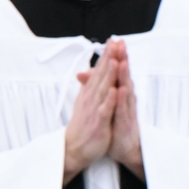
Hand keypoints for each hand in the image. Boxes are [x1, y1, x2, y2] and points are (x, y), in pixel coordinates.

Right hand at [63, 45, 119, 183]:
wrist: (73, 148)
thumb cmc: (82, 125)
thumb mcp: (84, 103)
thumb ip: (88, 87)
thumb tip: (86, 72)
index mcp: (89, 93)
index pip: (99, 70)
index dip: (106, 55)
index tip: (113, 40)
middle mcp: (90, 98)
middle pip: (101, 75)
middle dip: (108, 58)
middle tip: (115, 42)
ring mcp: (94, 110)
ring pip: (103, 89)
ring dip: (109, 74)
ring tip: (115, 59)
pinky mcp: (98, 123)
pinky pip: (104, 110)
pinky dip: (109, 100)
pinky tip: (115, 90)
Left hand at [107, 41, 143, 179]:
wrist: (125, 148)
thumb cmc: (115, 124)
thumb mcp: (104, 103)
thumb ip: (97, 87)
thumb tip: (84, 73)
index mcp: (119, 94)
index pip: (117, 72)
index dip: (115, 56)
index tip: (113, 40)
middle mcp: (125, 99)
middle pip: (124, 76)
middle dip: (123, 59)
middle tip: (122, 43)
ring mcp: (127, 110)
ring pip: (126, 90)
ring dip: (124, 76)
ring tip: (123, 61)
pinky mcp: (125, 123)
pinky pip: (123, 110)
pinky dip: (122, 100)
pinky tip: (121, 89)